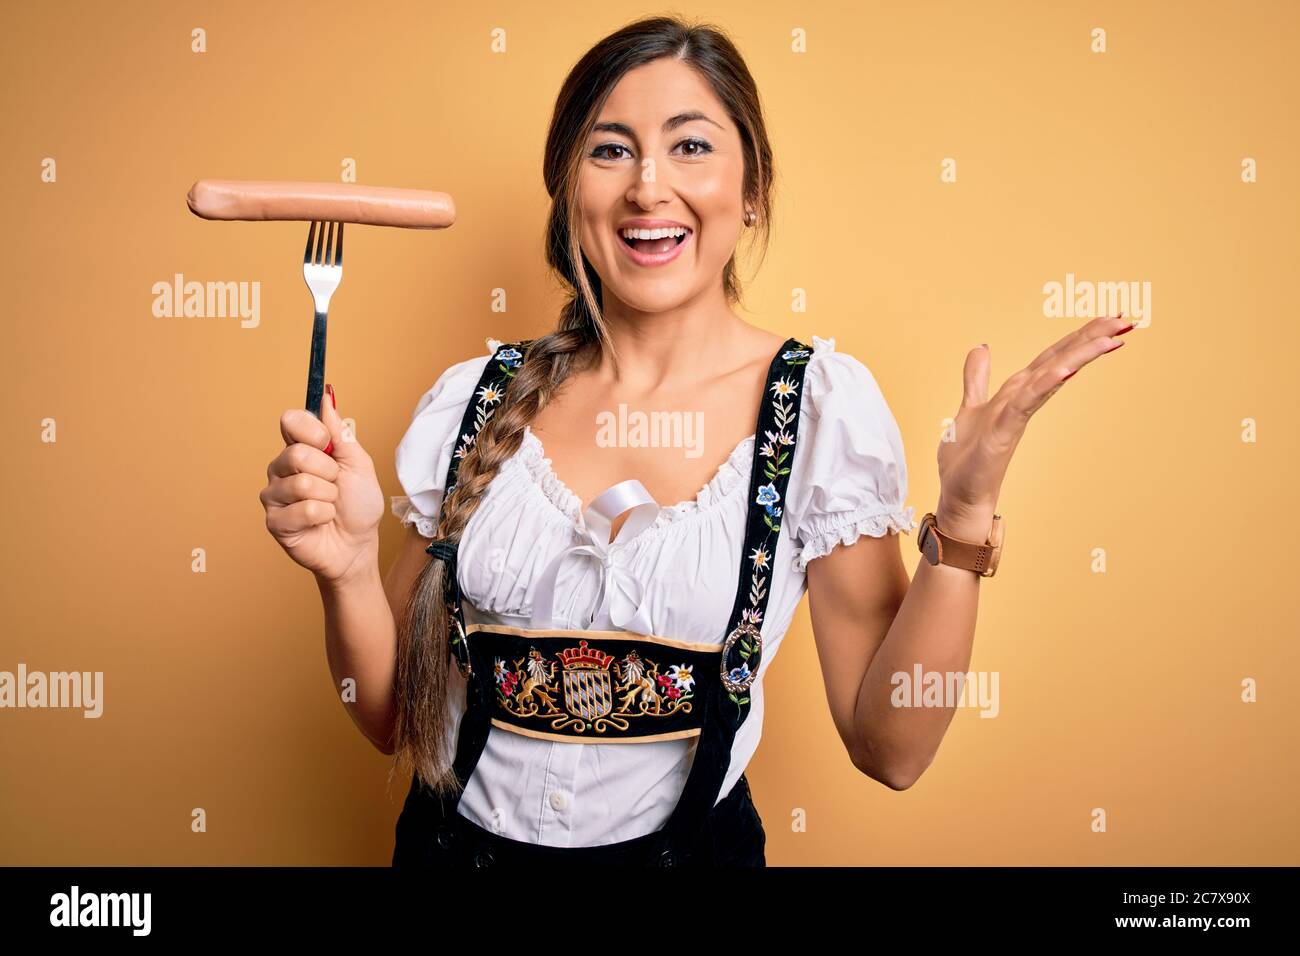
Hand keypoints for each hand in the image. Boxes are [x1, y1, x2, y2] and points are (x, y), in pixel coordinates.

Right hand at [260, 384, 384, 586]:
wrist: (358, 544)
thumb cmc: (358, 505)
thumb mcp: (357, 463)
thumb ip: (339, 433)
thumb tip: (327, 397)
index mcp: (300, 449)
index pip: (290, 420)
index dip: (313, 430)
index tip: (329, 444)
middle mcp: (281, 468)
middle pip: (297, 453)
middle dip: (329, 472)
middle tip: (335, 486)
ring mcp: (275, 495)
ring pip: (303, 483)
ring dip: (329, 497)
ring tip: (330, 506)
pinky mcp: (274, 521)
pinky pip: (304, 509)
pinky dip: (323, 516)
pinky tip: (321, 522)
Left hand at [935, 314, 1135, 541]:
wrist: (960, 496)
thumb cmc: (968, 459)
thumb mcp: (970, 407)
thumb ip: (977, 378)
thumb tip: (981, 347)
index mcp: (1017, 392)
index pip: (1053, 357)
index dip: (1078, 336)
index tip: (1109, 318)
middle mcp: (1023, 400)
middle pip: (1061, 361)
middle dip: (1091, 339)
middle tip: (1126, 319)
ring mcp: (1017, 415)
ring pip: (1052, 377)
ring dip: (1079, 356)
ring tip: (1110, 337)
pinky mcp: (1005, 430)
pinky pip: (1027, 402)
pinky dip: (1045, 385)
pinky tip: (1065, 370)